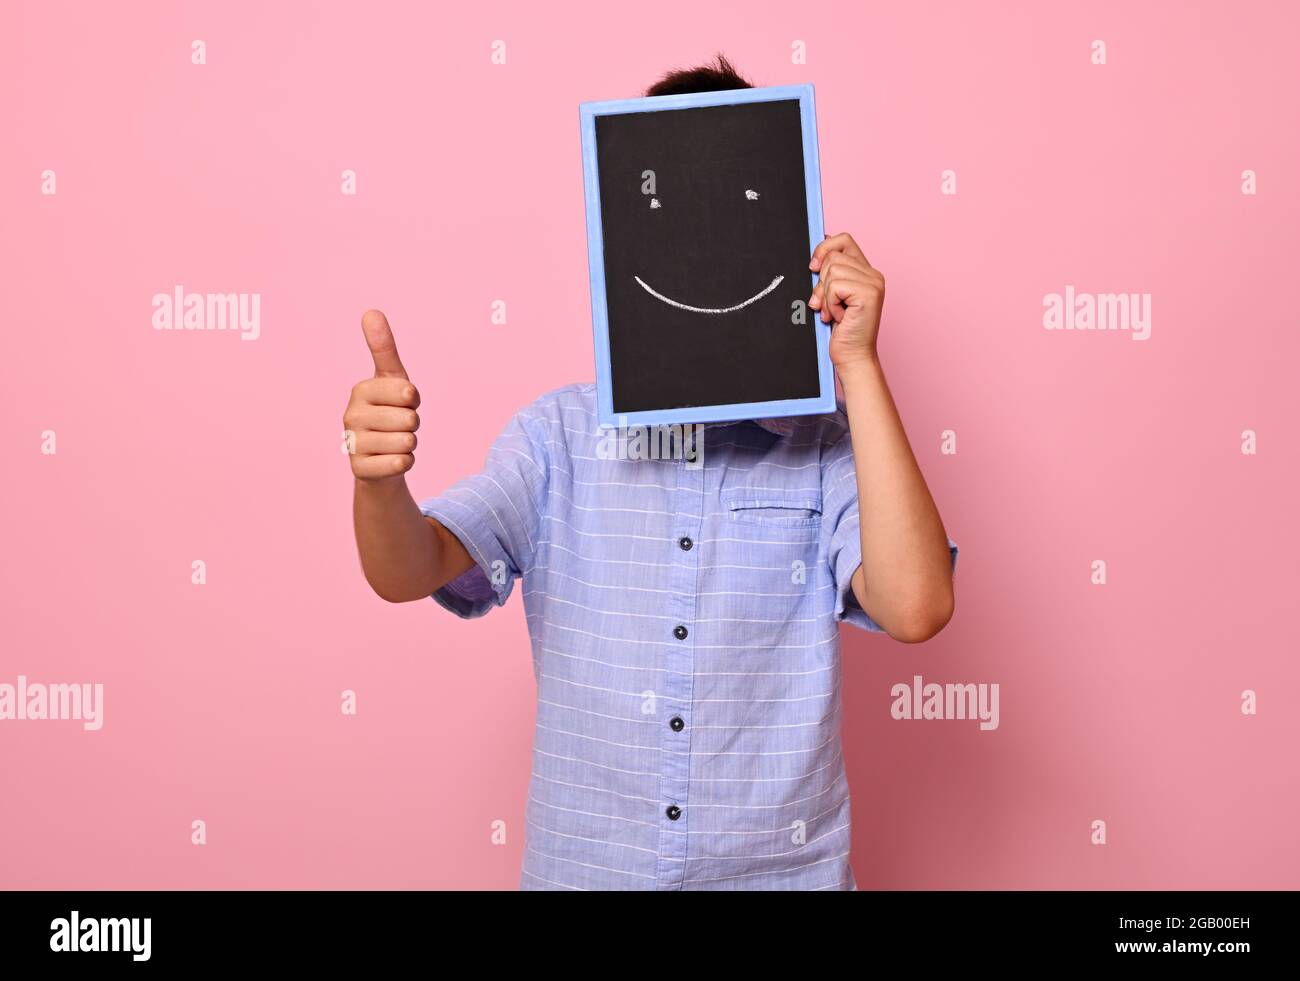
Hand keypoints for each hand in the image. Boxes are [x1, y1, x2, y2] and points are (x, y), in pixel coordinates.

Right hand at [343, 310, 420, 481]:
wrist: (379, 458)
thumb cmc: (389, 412)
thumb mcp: (392, 379)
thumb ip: (384, 348)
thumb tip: (371, 311)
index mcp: (361, 390)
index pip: (408, 392)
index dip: (414, 400)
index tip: (403, 401)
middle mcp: (351, 415)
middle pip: (410, 419)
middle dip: (412, 425)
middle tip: (398, 426)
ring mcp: (352, 443)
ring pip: (407, 442)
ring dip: (409, 445)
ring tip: (394, 442)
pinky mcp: (359, 470)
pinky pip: (400, 464)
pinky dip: (404, 463)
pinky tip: (392, 460)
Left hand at [808, 232, 884, 367]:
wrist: (852, 357)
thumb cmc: (841, 331)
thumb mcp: (831, 297)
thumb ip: (829, 275)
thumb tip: (816, 256)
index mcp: (866, 272)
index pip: (843, 240)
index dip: (824, 248)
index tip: (813, 267)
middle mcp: (873, 274)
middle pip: (833, 256)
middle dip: (821, 282)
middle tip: (826, 305)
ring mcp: (873, 283)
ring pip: (832, 270)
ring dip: (825, 296)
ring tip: (834, 313)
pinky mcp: (869, 293)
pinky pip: (835, 286)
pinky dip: (830, 304)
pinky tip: (839, 317)